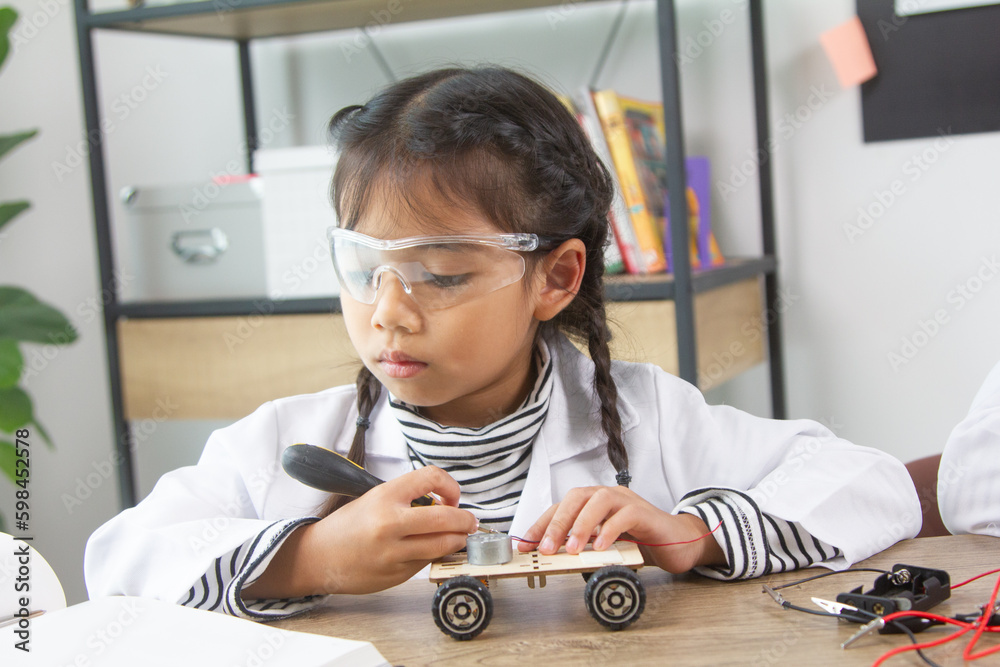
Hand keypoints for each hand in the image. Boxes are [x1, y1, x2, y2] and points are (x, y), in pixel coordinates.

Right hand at [242, 466, 476, 599]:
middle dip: (466, 520)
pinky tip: (429, 550)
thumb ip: (408, 499)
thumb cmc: (347, 526)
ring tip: (457, 536)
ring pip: (443, 544)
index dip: (450, 486)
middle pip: (447, 518)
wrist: (319, 556)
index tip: (452, 497)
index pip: (432, 478)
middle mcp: (390, 522)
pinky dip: (435, 555)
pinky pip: (427, 561)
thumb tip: (445, 503)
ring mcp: (394, 551)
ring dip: (457, 540)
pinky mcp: (396, 574)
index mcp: (385, 496)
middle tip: (469, 521)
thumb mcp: (375, 498)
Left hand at [515, 486, 724, 573]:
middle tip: (546, 548)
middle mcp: (607, 496)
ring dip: (582, 524)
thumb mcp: (603, 545)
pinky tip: (601, 548)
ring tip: (573, 549)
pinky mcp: (644, 512)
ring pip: (599, 501)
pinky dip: (610, 530)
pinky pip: (625, 516)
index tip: (525, 545)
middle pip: (576, 498)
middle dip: (557, 522)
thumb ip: (583, 546)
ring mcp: (626, 500)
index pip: (561, 507)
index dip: (541, 524)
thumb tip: (555, 557)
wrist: (675, 542)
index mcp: (592, 502)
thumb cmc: (638, 541)